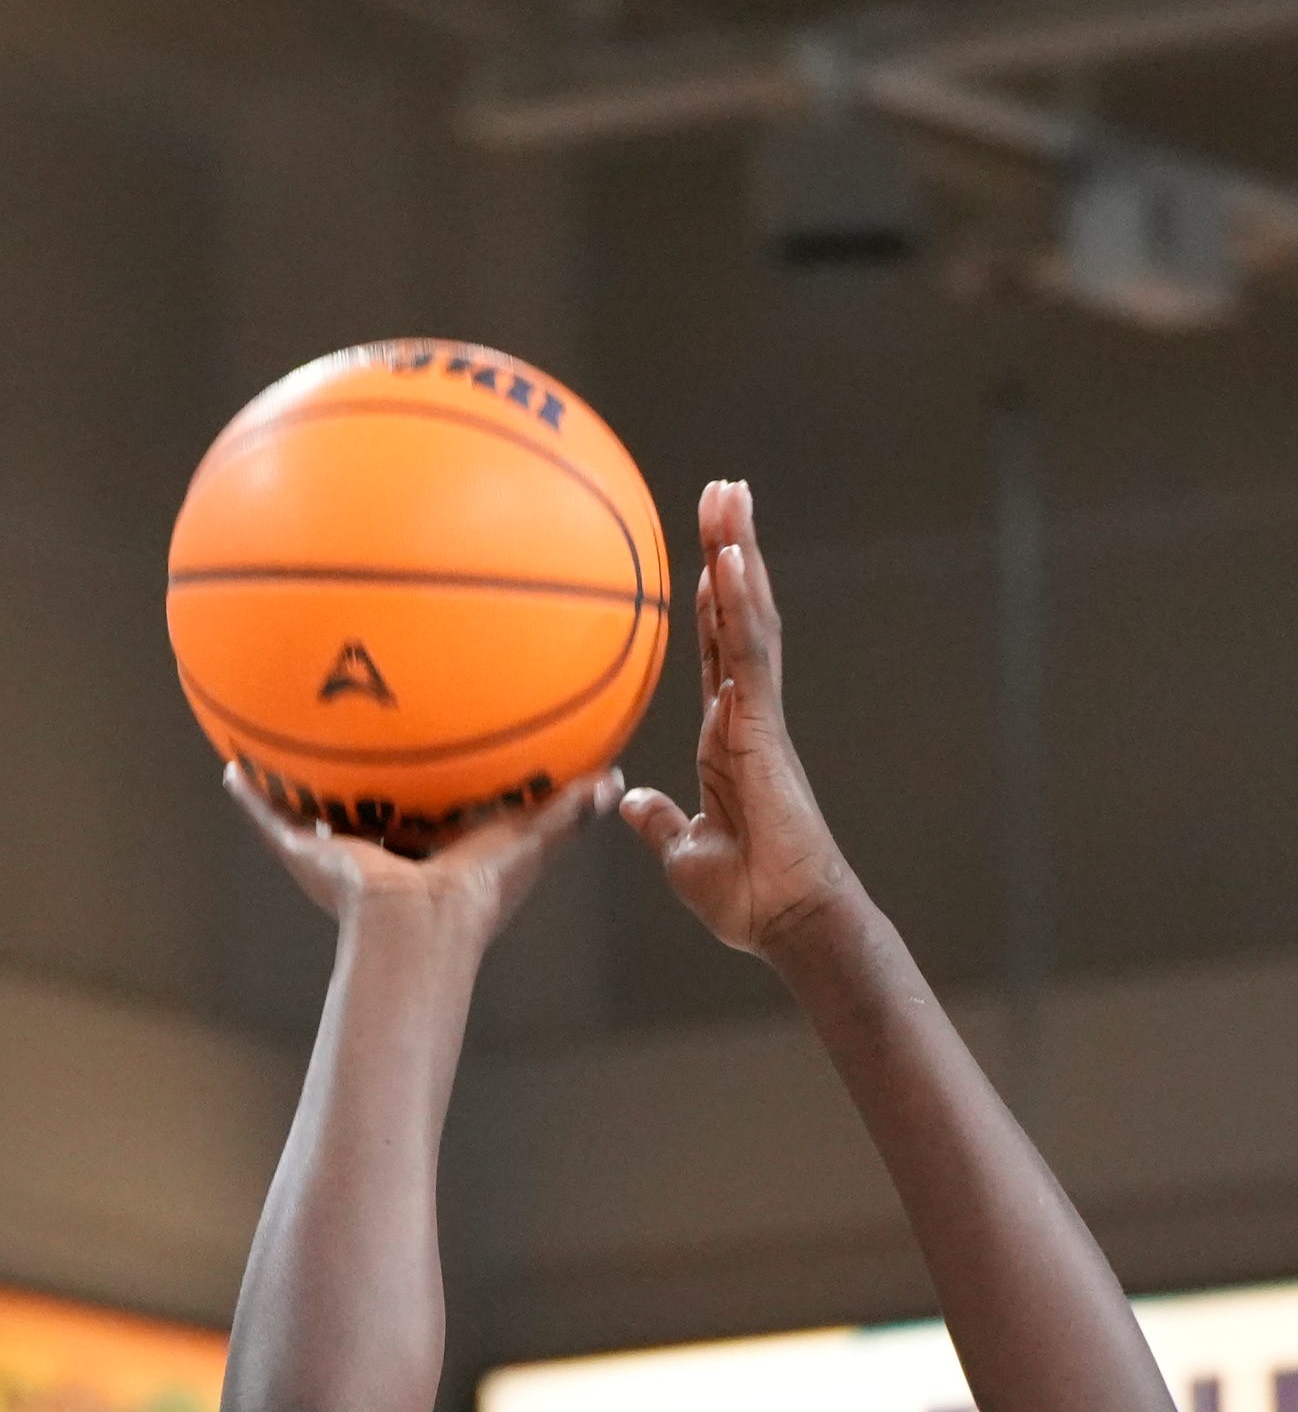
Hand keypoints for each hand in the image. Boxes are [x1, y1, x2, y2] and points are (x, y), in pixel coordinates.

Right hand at [226, 763, 621, 962]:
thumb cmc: (478, 893)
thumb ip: (570, 810)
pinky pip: (272, 820)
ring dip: (294, 787)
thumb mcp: (530, 839)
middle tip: (348, 739)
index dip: (429, 785)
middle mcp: (381, 851)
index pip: (428, 811)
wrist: (418, 922)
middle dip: (358, 783)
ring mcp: (340, 855)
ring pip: (312, 815)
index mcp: (430, 849)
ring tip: (272, 746)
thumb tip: (617, 780)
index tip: (428, 753)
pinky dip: (250, 798)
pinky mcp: (308, 855)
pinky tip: (231, 768)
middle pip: (366, 809)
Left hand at [621, 479, 851, 959]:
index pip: (716, 651)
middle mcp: (745, 715)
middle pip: (737, 616)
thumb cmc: (744, 897)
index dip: (711, 599)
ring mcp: (758, 717)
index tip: (706, 551)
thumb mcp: (683, 851)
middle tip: (724, 490)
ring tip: (729, 495)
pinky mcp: (764, 729)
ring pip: (749, 620)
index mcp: (726, 737)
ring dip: (737, 555)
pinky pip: (748, 656)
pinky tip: (728, 561)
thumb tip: (629, 802)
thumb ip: (660, 821)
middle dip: (731, 551)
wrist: (783, 921)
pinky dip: (738, 606)